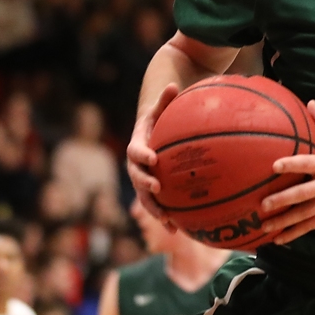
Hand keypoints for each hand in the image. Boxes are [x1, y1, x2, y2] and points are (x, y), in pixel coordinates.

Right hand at [126, 83, 179, 225]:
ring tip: (167, 219)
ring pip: (144, 196)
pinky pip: (157, 205)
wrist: (151, 132)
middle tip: (157, 189)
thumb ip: (166, 99)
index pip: (135, 151)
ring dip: (154, 208)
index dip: (142, 155)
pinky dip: (166, 216)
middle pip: (136, 177)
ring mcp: (142, 178)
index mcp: (137, 143)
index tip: (153, 158)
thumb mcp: (162, 107)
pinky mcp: (152, 189)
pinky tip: (179, 229)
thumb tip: (174, 85)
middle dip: (145, 185)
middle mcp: (136, 164)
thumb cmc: (160, 118)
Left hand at [261, 102, 314, 244]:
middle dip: (282, 200)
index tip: (274, 166)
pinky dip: (294, 233)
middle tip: (263, 204)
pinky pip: (310, 226)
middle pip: (303, 193)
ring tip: (263, 226)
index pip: (308, 164)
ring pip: (304, 214)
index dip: (291, 165)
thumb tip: (310, 102)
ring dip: (283, 220)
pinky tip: (278, 238)